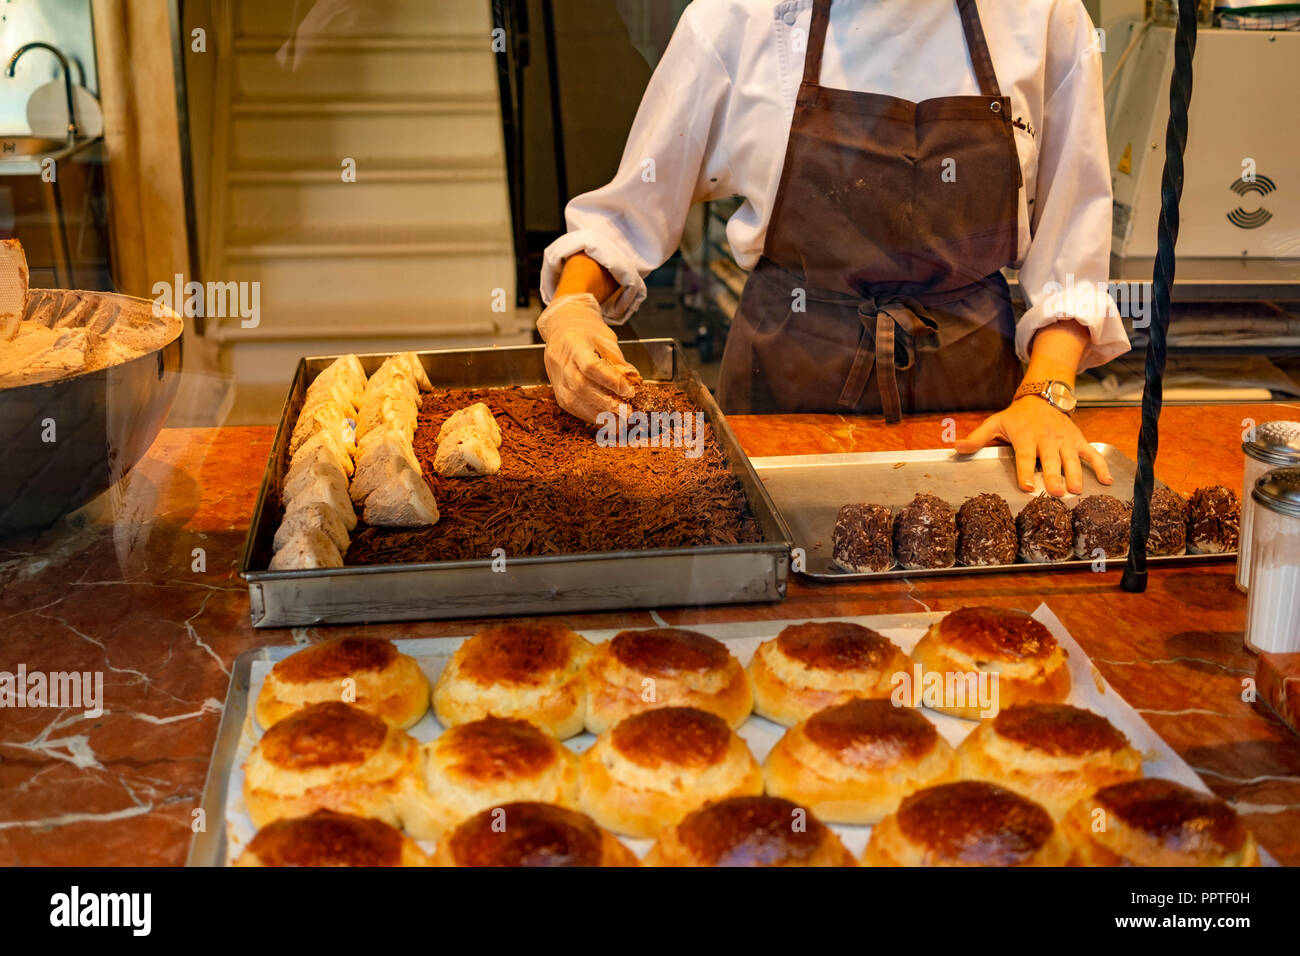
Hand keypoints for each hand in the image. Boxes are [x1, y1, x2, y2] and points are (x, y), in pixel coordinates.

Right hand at [537, 293, 639, 423]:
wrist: (561, 327)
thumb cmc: (586, 330)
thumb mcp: (606, 338)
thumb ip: (618, 360)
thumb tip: (633, 380)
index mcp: (574, 345)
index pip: (591, 367)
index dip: (611, 381)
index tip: (629, 391)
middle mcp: (562, 363)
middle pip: (582, 387)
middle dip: (607, 403)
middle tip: (627, 411)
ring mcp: (557, 378)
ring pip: (575, 400)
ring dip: (599, 413)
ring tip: (619, 418)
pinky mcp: (557, 390)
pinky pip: (572, 407)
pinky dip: (590, 415)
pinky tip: (605, 418)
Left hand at [954, 397, 1112, 496]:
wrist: (1042, 397)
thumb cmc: (1016, 417)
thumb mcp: (995, 423)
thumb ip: (978, 438)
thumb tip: (956, 448)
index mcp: (1025, 436)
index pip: (1025, 456)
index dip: (1025, 472)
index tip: (1026, 486)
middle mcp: (1047, 437)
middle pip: (1050, 459)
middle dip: (1054, 476)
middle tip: (1056, 493)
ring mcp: (1065, 439)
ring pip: (1071, 458)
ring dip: (1076, 474)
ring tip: (1077, 491)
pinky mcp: (1078, 439)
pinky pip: (1091, 453)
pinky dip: (1101, 466)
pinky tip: (1107, 481)